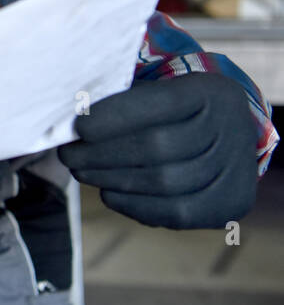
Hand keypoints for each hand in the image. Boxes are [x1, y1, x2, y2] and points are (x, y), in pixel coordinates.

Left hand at [59, 73, 258, 228]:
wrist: (226, 137)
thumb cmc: (172, 112)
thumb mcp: (154, 92)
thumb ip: (118, 102)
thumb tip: (68, 122)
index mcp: (209, 92)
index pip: (160, 103)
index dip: (115, 116)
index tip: (78, 126)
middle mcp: (231, 128)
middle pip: (158, 147)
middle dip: (103, 153)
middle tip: (68, 154)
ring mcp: (236, 169)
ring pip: (166, 182)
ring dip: (112, 179)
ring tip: (81, 171)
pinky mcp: (231, 203)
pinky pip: (176, 212)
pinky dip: (134, 206)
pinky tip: (108, 194)